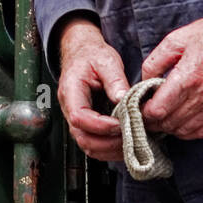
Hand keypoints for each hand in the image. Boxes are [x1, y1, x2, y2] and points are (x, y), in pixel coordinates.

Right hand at [55, 16, 129, 161]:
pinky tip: (128, 143)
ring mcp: (76, 119)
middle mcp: (69, 109)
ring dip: (110, 149)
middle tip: (132, 137)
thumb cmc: (92, 55)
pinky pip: (95, 143)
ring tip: (133, 143)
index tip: (122, 124)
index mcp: (71, 92)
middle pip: (83, 137)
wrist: (83, 53)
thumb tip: (125, 100)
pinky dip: (110, 148)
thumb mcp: (106, 61)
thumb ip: (115, 81)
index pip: (79, 117)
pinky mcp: (86, 124)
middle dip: (108, 143)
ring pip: (88, 145)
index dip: (101, 125)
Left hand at [139, 15, 202, 139]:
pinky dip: (185, 131)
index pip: (158, 110)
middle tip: (144, 113)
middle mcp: (202, 96)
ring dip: (168, 127)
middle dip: (152, 121)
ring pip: (183, 131)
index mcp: (188, 77)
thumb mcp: (175, 40)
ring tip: (160, 117)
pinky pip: (200, 132)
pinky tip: (178, 121)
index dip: (143, 112)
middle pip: (168, 123)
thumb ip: (154, 62)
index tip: (138, 105)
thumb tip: (143, 82)